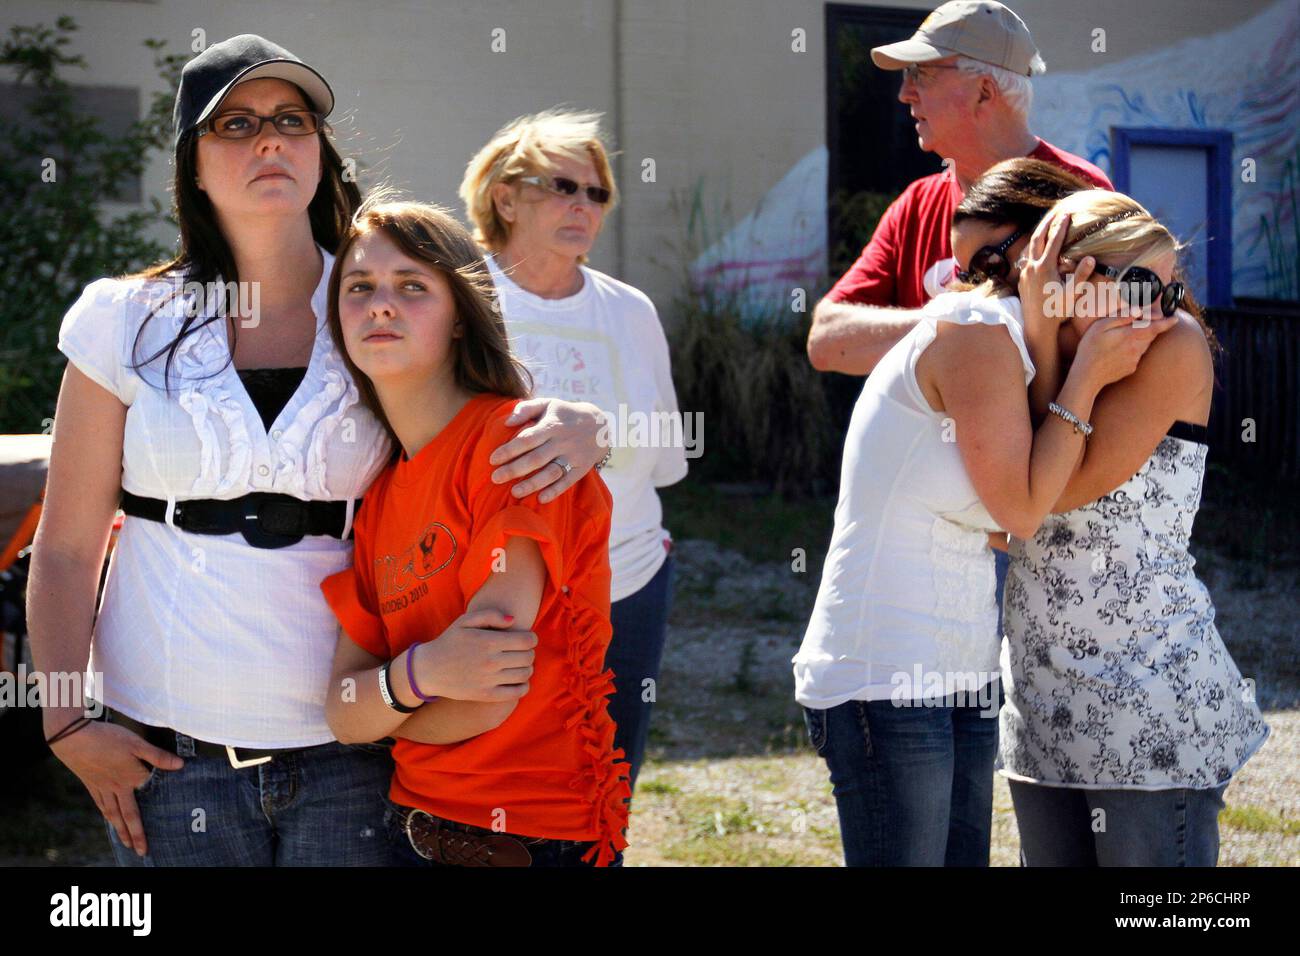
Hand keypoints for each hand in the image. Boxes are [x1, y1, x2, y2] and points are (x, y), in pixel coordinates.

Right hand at [48, 720, 183, 856]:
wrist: (73, 738)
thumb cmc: (108, 738)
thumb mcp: (137, 743)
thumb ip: (157, 756)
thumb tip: (180, 765)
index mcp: (131, 778)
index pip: (146, 801)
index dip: (153, 816)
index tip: (157, 835)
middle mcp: (117, 787)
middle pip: (128, 815)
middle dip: (135, 834)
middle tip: (141, 851)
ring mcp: (102, 787)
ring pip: (113, 813)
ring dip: (120, 829)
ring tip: (125, 842)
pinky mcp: (91, 784)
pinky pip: (101, 804)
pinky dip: (106, 815)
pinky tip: (109, 819)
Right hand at [412, 608, 536, 701]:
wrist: (429, 670)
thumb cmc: (449, 641)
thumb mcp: (465, 621)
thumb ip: (491, 615)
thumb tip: (513, 621)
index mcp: (488, 641)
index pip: (527, 641)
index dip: (531, 638)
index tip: (526, 639)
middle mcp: (491, 661)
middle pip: (528, 657)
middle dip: (529, 652)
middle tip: (522, 651)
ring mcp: (489, 680)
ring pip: (525, 674)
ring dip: (527, 668)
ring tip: (519, 664)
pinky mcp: (486, 695)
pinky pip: (516, 693)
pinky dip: (523, 686)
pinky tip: (517, 680)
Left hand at [488, 398, 607, 502]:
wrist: (599, 424)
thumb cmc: (564, 414)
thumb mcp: (548, 404)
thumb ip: (526, 409)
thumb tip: (507, 422)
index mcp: (551, 425)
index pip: (527, 439)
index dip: (509, 450)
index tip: (492, 459)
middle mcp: (562, 442)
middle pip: (536, 458)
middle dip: (514, 469)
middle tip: (495, 478)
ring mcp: (572, 456)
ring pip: (551, 473)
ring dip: (532, 484)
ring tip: (514, 492)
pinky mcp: (581, 469)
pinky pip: (567, 482)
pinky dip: (555, 491)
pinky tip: (541, 499)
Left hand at [1018, 211, 1075, 339]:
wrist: (1036, 327)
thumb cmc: (1056, 312)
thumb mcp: (1072, 294)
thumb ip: (1081, 275)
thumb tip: (1090, 258)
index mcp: (1044, 268)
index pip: (1054, 241)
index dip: (1061, 226)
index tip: (1067, 214)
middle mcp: (1031, 267)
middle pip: (1037, 238)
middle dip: (1047, 224)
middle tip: (1056, 213)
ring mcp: (1024, 273)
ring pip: (1030, 248)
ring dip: (1039, 235)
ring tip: (1047, 226)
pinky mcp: (1021, 280)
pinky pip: (1027, 258)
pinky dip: (1034, 248)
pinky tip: (1038, 249)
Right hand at [1073, 310, 1178, 389]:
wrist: (1086, 376)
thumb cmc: (1090, 348)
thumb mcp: (1101, 326)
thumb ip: (1121, 317)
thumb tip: (1138, 312)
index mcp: (1130, 335)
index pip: (1155, 327)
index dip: (1166, 322)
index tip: (1175, 318)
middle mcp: (1136, 348)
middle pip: (1150, 335)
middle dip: (1148, 328)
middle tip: (1132, 326)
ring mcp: (1135, 360)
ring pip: (1144, 345)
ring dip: (1138, 339)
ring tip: (1118, 341)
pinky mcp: (1131, 368)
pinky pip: (1136, 356)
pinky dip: (1130, 351)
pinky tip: (1115, 353)